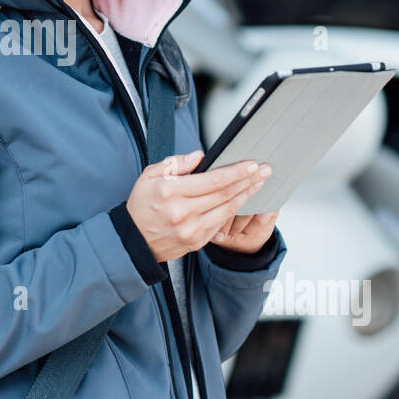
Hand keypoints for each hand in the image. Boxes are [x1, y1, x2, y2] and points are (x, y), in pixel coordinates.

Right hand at [125, 150, 270, 261]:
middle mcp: (183, 212)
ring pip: (227, 209)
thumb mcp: (149, 176)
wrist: (134, 240)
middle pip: (225, 194)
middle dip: (248, 180)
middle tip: (264, 171)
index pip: (213, 179)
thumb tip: (199, 156)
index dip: (236, 171)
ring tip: (258, 184)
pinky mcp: (197, 241)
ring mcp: (192, 229)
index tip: (251, 164)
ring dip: (246, 195)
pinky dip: (234, 211)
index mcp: (171, 191)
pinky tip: (242, 200)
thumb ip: (175, 164)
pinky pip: (221, 223)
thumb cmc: (142, 206)